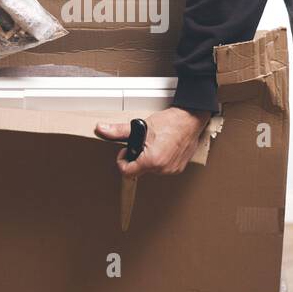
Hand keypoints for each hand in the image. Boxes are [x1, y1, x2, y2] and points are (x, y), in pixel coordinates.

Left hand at [94, 106, 210, 177]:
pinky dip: (159, 159)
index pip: (127, 172)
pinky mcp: (178, 169)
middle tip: (144, 143)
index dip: (123, 160)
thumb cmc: (170, 122)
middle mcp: (163, 169)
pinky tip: (163, 147)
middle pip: (139, 170)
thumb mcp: (141, 126)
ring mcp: (172, 170)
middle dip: (137, 157)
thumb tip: (102, 129)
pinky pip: (162, 168)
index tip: (128, 150)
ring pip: (150, 169)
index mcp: (152, 161)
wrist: (190, 119)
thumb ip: (119, 131)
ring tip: (154, 144)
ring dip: (148, 159)